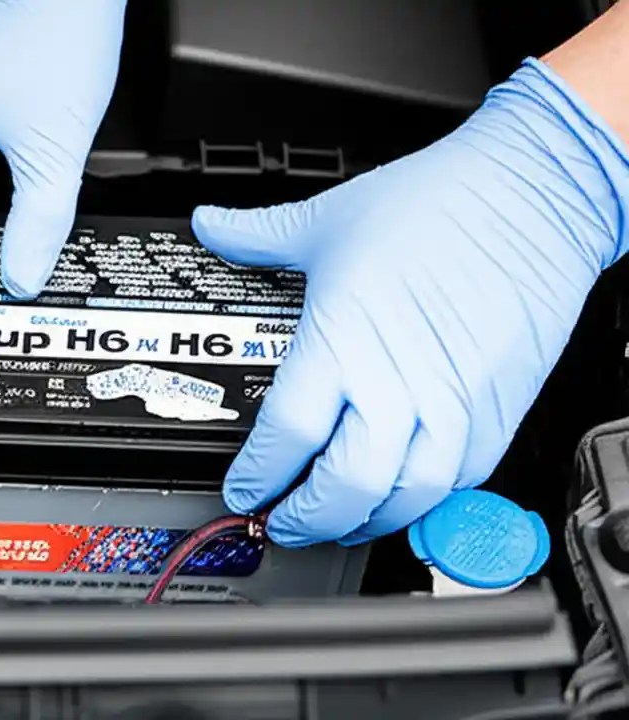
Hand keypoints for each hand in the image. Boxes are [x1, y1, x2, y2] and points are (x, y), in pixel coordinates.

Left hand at [193, 59, 628, 546]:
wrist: (533, 194)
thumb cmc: (437, 204)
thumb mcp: (325, 220)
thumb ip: (257, 235)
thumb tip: (211, 225)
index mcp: (343, 339)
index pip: (287, 436)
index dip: (258, 476)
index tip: (243, 490)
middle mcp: (397, 381)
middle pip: (343, 486)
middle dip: (304, 518)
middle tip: (282, 521)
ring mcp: (453, 401)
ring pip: (405, 498)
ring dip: (363, 523)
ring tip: (336, 521)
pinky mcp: (498, 409)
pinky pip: (460, 479)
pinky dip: (424, 502)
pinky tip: (398, 497)